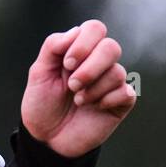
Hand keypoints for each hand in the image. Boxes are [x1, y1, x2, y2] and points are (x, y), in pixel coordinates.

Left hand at [21, 19, 135, 157]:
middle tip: (72, 84)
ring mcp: (112, 82)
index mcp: (79, 52)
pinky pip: (127, 92)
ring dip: (92, 88)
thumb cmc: (42, 103)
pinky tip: (93, 108)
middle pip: (111, 47)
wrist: (46, 137)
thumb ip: (53, 47)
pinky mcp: (121, 102)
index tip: (66, 64)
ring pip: (118, 72)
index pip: (95, 29)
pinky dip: (106, 100)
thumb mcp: (39, 73)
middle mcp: (99, 63)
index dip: (83, 43)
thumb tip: (76, 31)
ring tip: (77, 101)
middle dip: (90, 67)